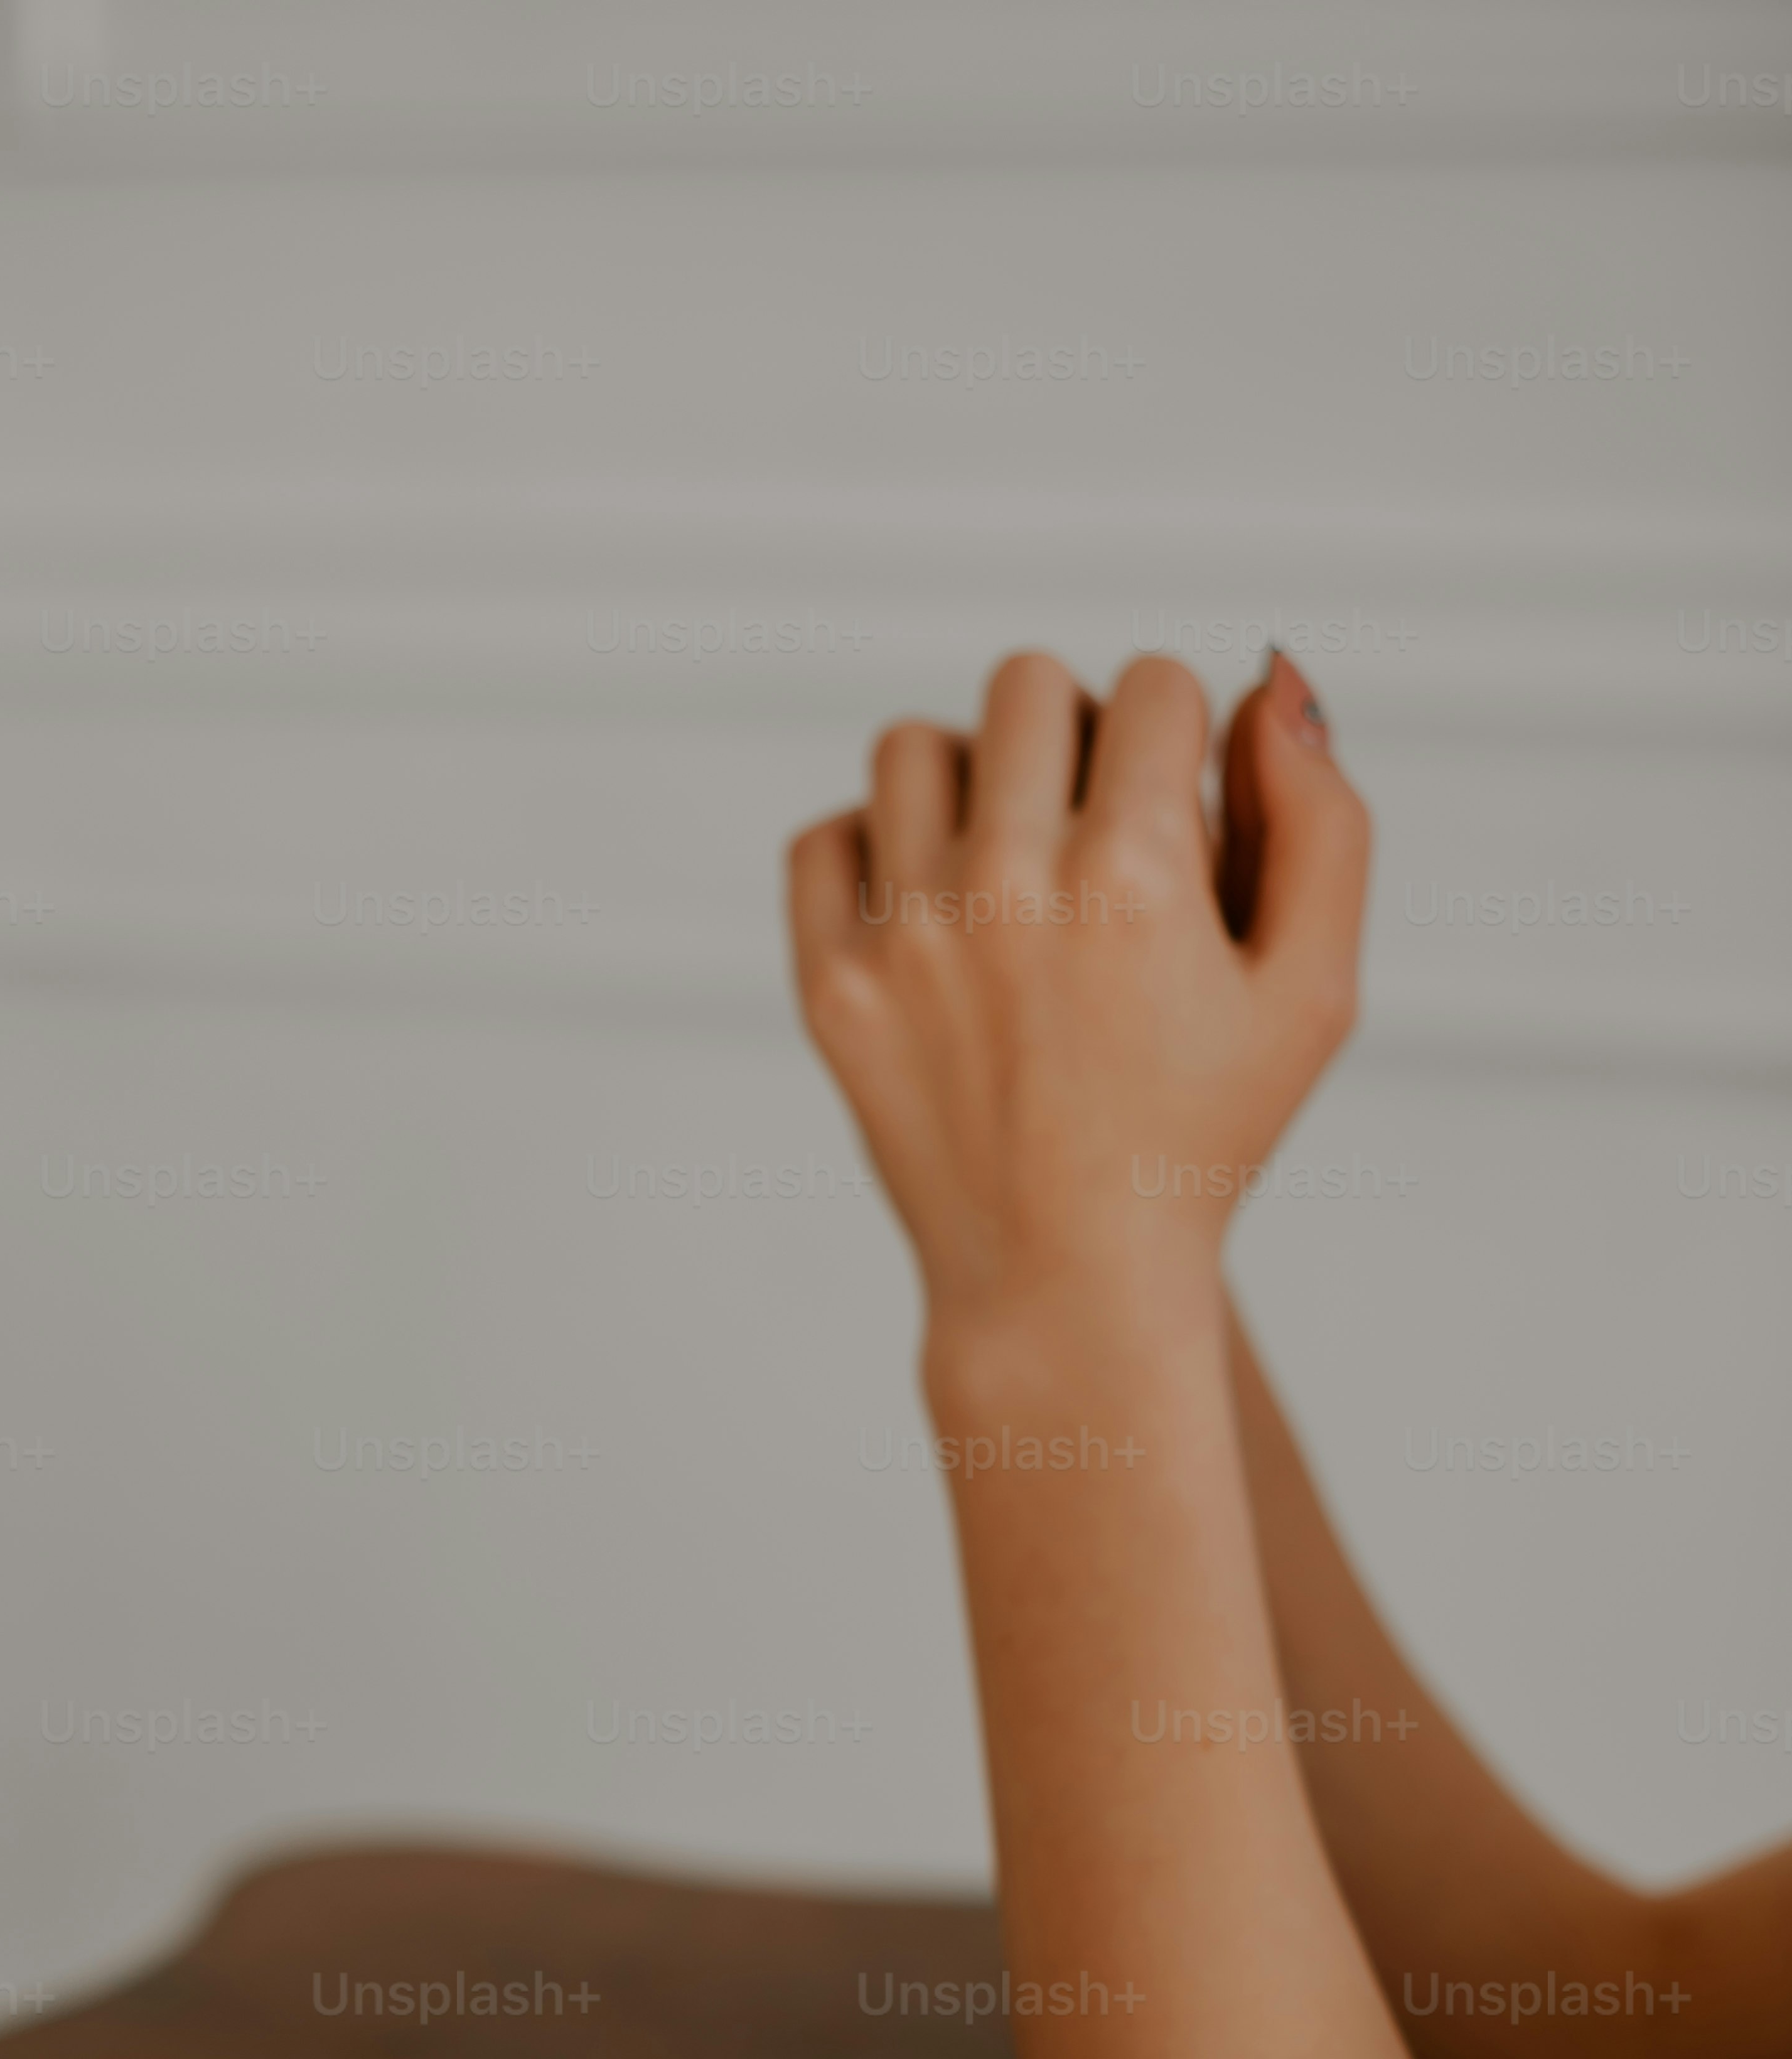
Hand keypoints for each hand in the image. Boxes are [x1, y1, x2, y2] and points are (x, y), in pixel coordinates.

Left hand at [786, 648, 1369, 1336]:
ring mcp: (905, 937)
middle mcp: (1008, 887)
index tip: (1175, 829)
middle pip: (1028, 684)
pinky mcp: (833, 988)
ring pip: (915, 747)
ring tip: (1011, 870)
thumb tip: (1271, 686)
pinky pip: (825, 840)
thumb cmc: (1202, 1140)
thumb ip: (1323, 825)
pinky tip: (931, 914)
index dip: (1180, 743)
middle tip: (1095, 840)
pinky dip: (871, 855)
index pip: (1153, 685)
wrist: (1069, 1284)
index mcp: (1136, 875)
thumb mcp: (1313, 995)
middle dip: (1075, 740)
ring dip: (970, 785)